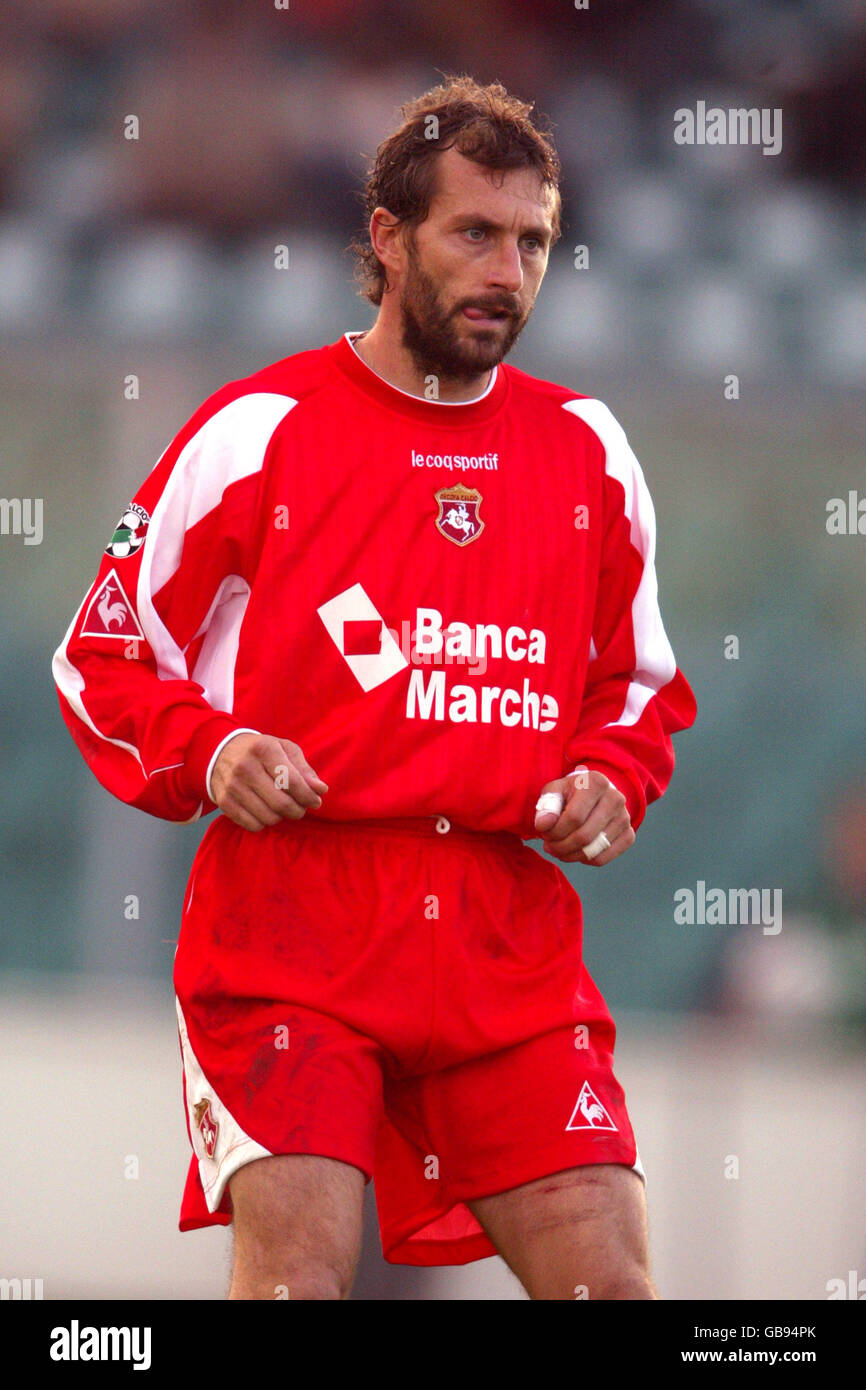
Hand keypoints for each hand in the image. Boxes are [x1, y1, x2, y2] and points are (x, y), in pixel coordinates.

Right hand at [210, 732, 328, 831]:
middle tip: (301, 807)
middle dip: (298, 810)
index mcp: (264, 749)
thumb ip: (304, 770)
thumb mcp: (284, 749)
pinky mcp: (224, 802)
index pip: (292, 781)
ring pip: (268, 817)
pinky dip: (264, 822)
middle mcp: (245, 767)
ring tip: (283, 807)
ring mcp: (232, 786)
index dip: (308, 796)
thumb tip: (321, 790)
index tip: (315, 800)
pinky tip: (266, 810)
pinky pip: (253, 825)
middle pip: (281, 803)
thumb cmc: (261, 751)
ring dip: (282, 817)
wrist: (221, 752)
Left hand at [533, 765, 633, 865]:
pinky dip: (584, 860)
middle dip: (560, 846)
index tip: (544, 832)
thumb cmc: (570, 793)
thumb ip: (547, 806)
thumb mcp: (555, 791)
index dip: (554, 831)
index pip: (574, 817)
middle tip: (548, 845)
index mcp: (596, 782)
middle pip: (584, 836)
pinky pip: (603, 858)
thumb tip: (544, 825)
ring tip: (558, 849)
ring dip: (569, 855)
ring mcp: (625, 818)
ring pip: (592, 851)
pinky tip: (574, 851)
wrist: (595, 794)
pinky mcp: (629, 835)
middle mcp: (615, 798)